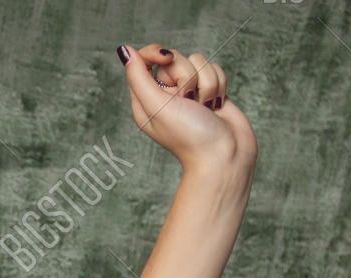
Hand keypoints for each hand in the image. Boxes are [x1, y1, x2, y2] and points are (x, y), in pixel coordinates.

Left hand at [117, 43, 255, 177]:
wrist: (225, 154)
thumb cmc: (189, 136)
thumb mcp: (156, 106)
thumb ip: (138, 77)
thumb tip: (125, 50)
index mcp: (146, 99)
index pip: (143, 59)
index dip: (156, 52)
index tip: (167, 58)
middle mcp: (165, 94)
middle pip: (174, 57)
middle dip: (186, 76)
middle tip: (187, 101)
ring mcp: (189, 92)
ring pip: (198, 61)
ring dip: (205, 83)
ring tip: (204, 107)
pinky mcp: (209, 91)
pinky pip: (215, 69)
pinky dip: (218, 85)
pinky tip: (216, 105)